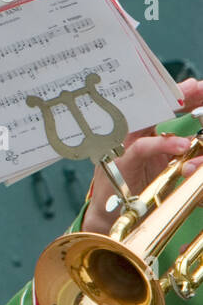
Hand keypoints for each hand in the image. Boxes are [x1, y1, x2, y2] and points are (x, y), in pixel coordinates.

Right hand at [85, 79, 202, 233]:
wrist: (111, 217)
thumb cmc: (135, 192)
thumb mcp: (161, 166)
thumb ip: (174, 147)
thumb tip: (189, 134)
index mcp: (141, 133)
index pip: (162, 106)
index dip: (182, 94)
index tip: (200, 87)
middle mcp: (128, 135)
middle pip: (153, 106)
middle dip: (178, 95)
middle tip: (198, 88)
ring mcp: (121, 146)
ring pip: (145, 121)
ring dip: (170, 112)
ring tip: (194, 107)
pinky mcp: (120, 163)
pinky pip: (142, 148)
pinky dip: (162, 145)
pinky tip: (181, 145)